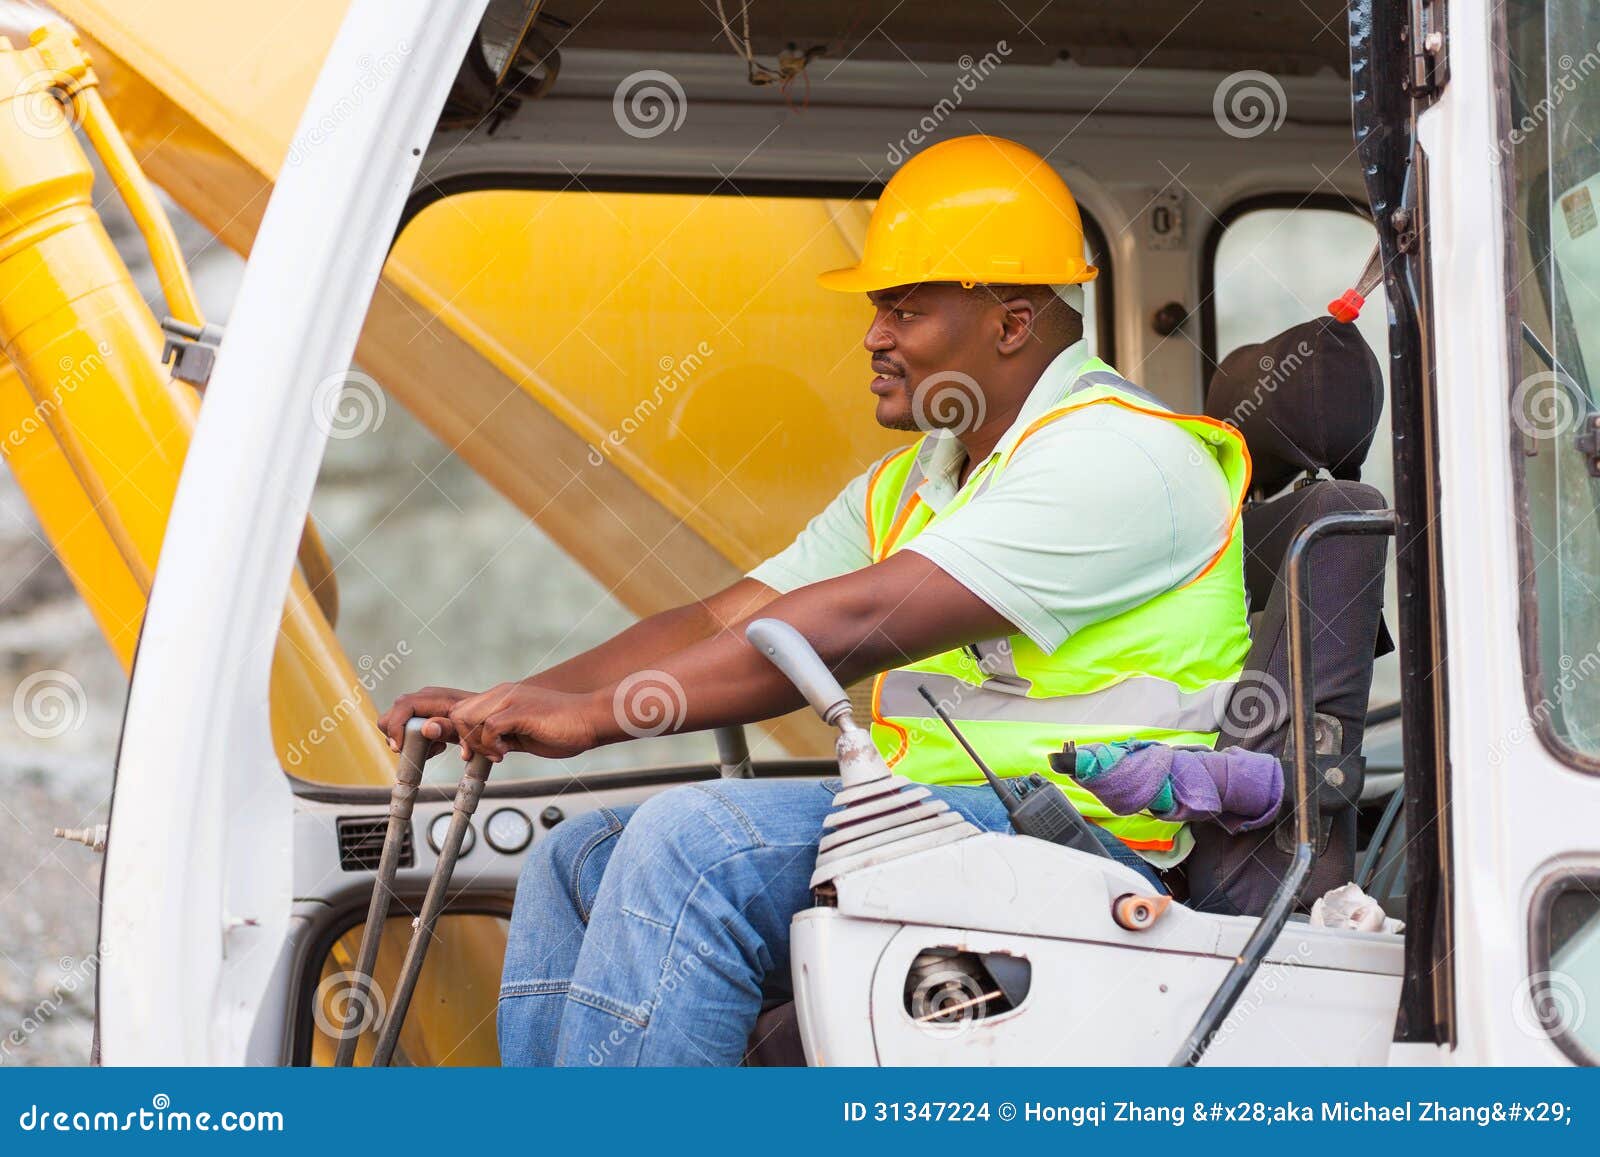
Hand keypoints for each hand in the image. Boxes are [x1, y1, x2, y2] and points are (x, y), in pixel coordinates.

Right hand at [377, 685, 473, 755]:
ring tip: (434, 748)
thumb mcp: (465, 728)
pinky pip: (404, 729)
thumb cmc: (478, 721)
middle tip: (417, 751)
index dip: (396, 727)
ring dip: (407, 742)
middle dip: (396, 737)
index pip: (403, 707)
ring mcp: (420, 705)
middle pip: (391, 716)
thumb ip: (448, 728)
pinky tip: (435, 746)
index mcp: (433, 697)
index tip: (399, 747)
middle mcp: (422, 698)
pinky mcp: (421, 714)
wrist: (487, 716)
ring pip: (395, 725)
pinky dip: (414, 742)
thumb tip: (428, 729)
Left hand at [448, 681, 599, 761]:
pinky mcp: (521, 711)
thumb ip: (502, 737)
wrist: (592, 719)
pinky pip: (489, 727)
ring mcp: (511, 700)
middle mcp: (502, 694)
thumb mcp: (523, 733)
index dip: (462, 734)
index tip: (474, 754)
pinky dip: (491, 745)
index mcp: (502, 697)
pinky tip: (506, 753)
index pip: (462, 710)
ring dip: (477, 742)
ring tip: (498, 755)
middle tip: (485, 755)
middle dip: (464, 739)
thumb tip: (482, 749)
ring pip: (467, 717)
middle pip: (457, 712)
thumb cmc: (564, 727)